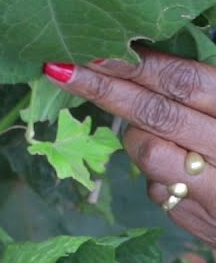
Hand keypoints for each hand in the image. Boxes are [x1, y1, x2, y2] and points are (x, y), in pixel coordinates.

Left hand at [44, 50, 215, 245]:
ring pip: (146, 148)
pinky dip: (154, 175)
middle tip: (61, 68)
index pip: (183, 80)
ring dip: (136, 137)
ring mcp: (212, 183)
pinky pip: (153, 185)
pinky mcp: (192, 212)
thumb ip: (191, 94)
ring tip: (157, 138)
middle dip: (103, 88)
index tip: (94, 50)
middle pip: (156, 111)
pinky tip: (175, 176)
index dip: (136, 64)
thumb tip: (132, 58)